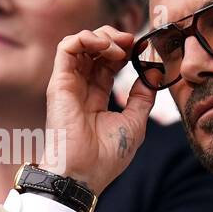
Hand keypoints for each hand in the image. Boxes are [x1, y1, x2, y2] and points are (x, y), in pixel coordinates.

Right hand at [42, 26, 155, 195]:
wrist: (83, 174)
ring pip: (80, 42)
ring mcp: (68, 84)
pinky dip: (86, 38)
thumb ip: (143, 95)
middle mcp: (81, 88)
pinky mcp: (59, 82)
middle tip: (131, 43)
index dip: (125, 51)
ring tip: (119, 48)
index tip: (142, 51)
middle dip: (115, 38)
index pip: (109, 63)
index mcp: (97, 97)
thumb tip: (153, 71)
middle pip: (95, 48)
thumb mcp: (135, 122)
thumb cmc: (105, 157)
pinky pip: (66, 47)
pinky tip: (105, 48)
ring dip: (103, 37)